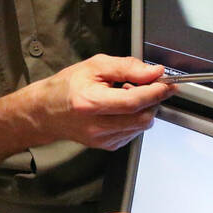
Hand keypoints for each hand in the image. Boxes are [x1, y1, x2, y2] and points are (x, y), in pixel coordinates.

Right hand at [25, 55, 176, 150]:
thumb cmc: (66, 87)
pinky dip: (134, 119)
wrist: (45, 111)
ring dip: (142, 110)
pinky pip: (133, 133)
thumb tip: (153, 72)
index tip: (167, 83)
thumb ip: (127, 67)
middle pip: (143, 117)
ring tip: (124, 97)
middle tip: (141, 86)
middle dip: (151, 100)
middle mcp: (96, 125)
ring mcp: (102, 138)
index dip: (156, 91)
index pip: (134, 101)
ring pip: (141, 126)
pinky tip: (119, 110)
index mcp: (91, 102)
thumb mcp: (94, 66)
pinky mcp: (106, 145)